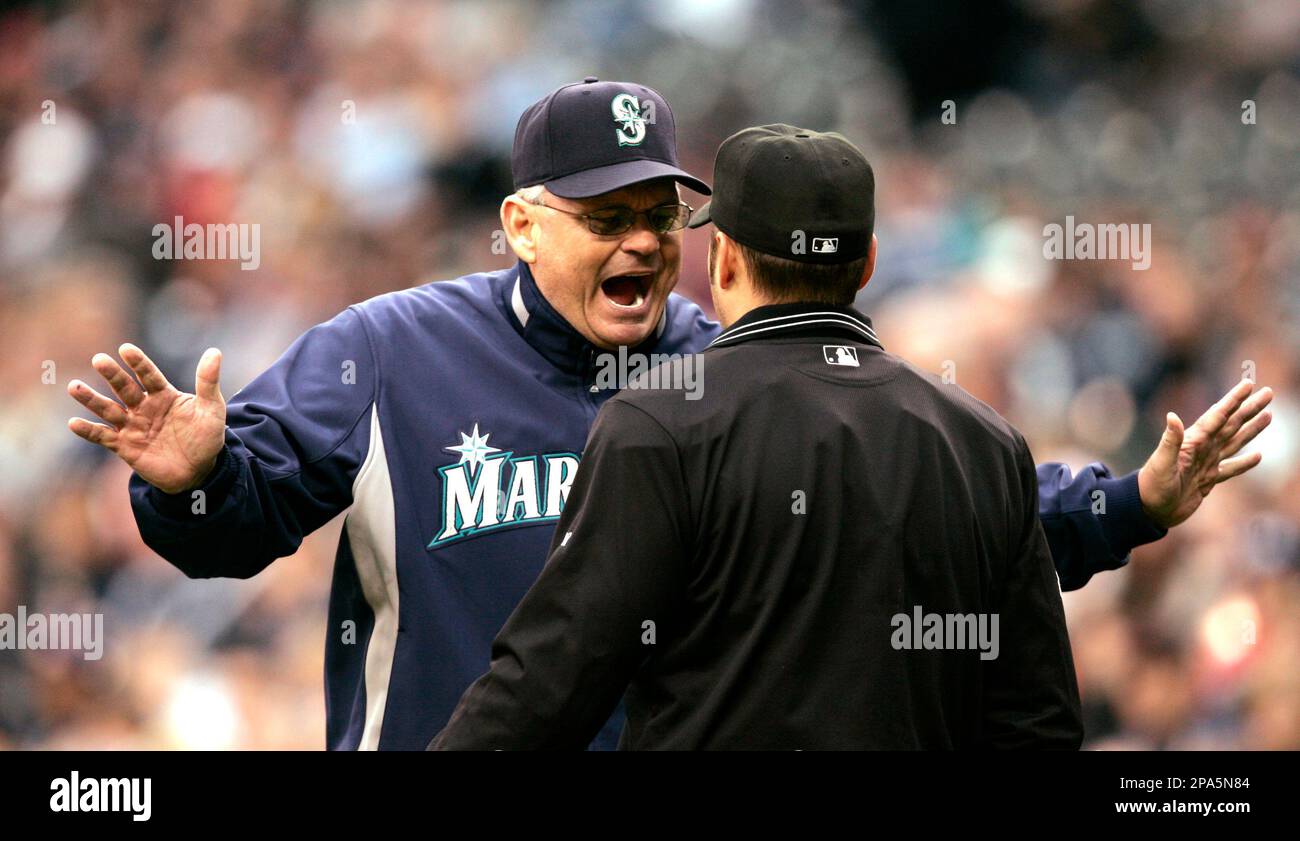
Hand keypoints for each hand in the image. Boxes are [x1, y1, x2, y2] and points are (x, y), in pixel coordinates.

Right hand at [67, 343, 226, 494]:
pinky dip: (88, 431)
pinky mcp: (125, 446)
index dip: (138, 363)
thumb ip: (208, 382)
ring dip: (91, 399)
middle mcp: (144, 407)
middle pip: (125, 388)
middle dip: (112, 375)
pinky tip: (74, 423)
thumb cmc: (206, 437)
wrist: (199, 471)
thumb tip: (214, 352)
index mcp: (164, 395)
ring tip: (74, 387)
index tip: (126, 349)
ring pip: (108, 410)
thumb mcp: (212, 409)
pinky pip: (103, 437)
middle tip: (99, 360)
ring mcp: (132, 426)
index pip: (148, 375)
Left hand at [1138, 379, 1273, 528]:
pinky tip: (1258, 456)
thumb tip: (1172, 416)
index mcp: (1193, 441)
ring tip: (1268, 415)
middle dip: (1249, 408)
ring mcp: (1207, 463)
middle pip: (1231, 424)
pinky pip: (1231, 469)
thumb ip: (1170, 440)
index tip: (1248, 384)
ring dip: (1251, 429)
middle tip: (1268, 393)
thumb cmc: (1151, 485)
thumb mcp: (1160, 462)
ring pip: (1235, 442)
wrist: (1149, 510)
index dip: (1233, 399)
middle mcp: (1202, 449)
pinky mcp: (1208, 480)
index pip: (1218, 415)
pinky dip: (1244, 463)